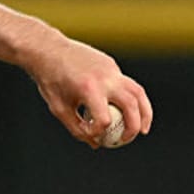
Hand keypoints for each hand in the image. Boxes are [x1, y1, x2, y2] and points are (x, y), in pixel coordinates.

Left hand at [25, 35, 152, 148]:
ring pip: (137, 92)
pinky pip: (125, 83)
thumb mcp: (59, 108)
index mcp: (89, 89)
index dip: (99, 132)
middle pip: (130, 105)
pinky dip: (130, 99)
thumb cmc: (50, 81)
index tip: (90, 134)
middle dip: (133, 126)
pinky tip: (126, 111)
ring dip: (144, 112)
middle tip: (128, 139)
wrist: (48, 50)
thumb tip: (96, 143)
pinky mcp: (111, 64)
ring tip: (143, 129)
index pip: (104, 119)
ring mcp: (111, 69)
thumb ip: (77, 128)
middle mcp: (105, 77)